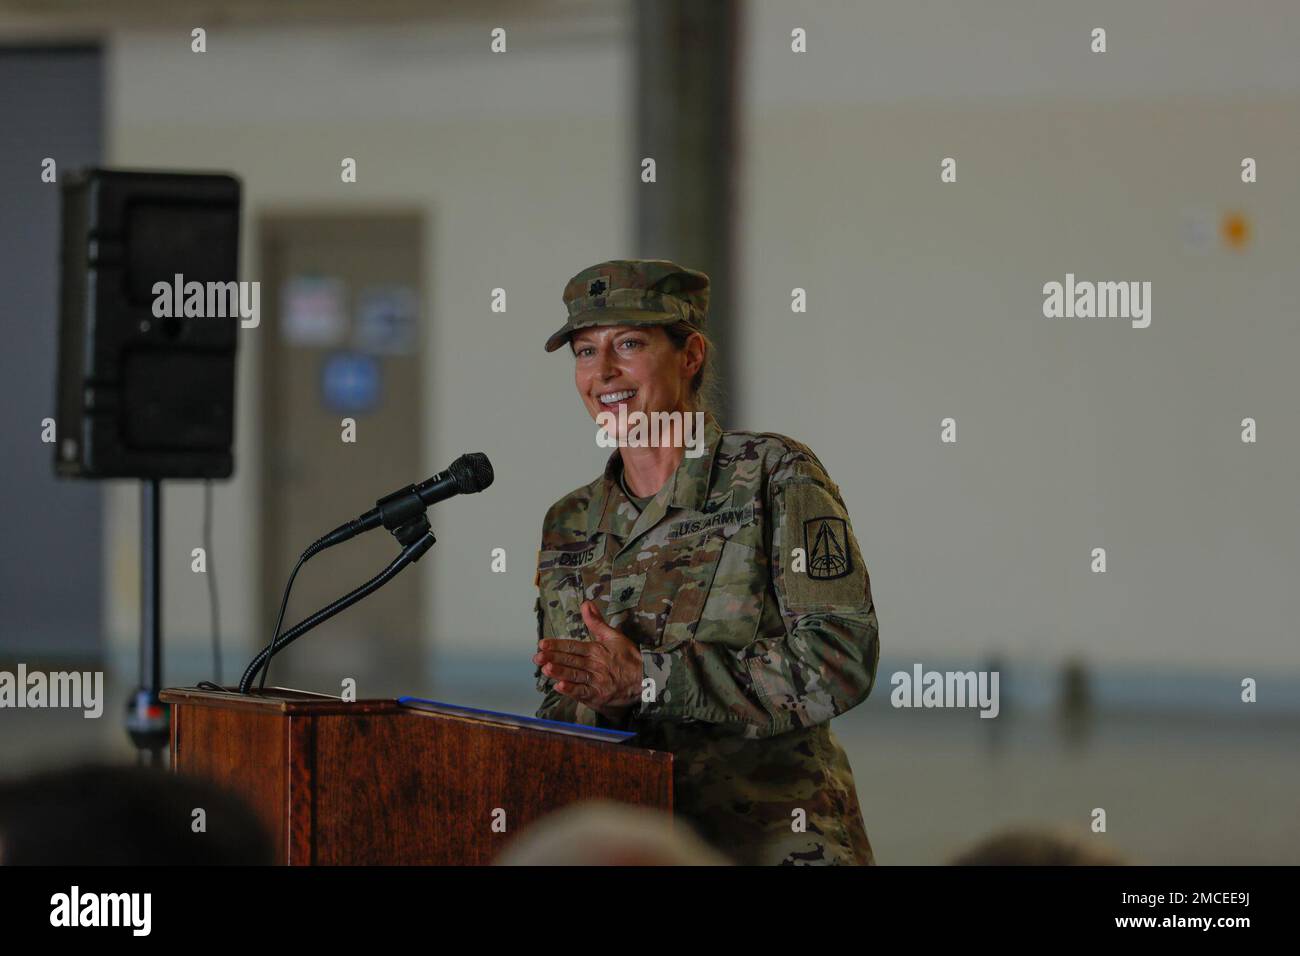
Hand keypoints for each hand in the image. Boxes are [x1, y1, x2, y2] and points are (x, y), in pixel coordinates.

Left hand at [533, 600, 642, 720]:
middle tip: (537, 657)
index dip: (556, 645)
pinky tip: (559, 687)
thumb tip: (586, 603)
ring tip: (546, 669)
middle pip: (570, 660)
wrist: (646, 679)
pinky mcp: (599, 696)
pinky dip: (571, 690)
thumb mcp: (614, 635)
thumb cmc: (629, 657)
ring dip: (560, 672)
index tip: (542, 644)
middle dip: (552, 658)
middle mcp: (594, 665)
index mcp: (596, 649)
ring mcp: (596, 681)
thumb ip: (596, 621)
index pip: (572, 646)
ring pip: (574, 675)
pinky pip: (583, 693)